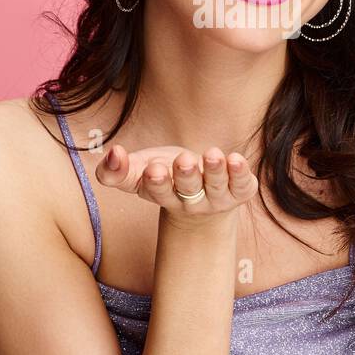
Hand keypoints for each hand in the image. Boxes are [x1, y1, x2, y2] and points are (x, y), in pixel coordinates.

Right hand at [94, 143, 258, 224]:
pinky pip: (242, 186)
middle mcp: (190, 201)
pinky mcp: (239, 192)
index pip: (157, 191)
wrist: (202, 190)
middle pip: (188, 190)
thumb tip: (112, 153)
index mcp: (163, 195)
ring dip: (215, 170)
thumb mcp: (138, 171)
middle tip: (183, 160)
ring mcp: (216, 198)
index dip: (157, 182)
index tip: (153, 168)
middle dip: (186, 175)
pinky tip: (236, 158)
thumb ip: (115, 170)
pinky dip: (241, 172)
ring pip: (216, 187)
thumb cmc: (165, 174)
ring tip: (213, 154)